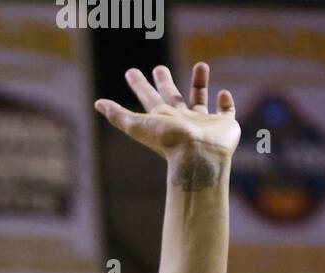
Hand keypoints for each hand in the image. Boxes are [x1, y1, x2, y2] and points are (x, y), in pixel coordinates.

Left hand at [94, 63, 238, 168]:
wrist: (198, 157)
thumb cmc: (168, 142)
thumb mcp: (137, 126)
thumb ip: (118, 115)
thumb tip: (97, 103)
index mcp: (162, 119)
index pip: (147, 98)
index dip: (138, 85)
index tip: (130, 72)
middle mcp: (181, 120)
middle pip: (171, 96)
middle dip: (164, 81)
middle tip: (158, 68)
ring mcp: (203, 123)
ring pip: (199, 99)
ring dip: (199, 83)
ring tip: (201, 64)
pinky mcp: (224, 125)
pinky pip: (226, 112)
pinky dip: (226, 103)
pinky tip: (223, 94)